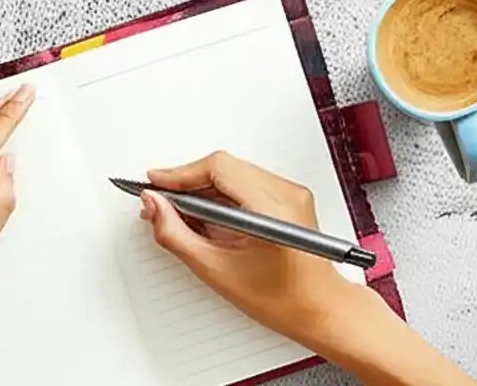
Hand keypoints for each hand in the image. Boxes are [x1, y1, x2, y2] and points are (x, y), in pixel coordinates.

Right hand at [138, 151, 354, 344]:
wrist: (322, 309)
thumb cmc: (284, 299)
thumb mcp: (217, 271)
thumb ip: (176, 234)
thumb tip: (154, 206)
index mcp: (272, 209)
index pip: (217, 169)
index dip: (179, 173)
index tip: (155, 183)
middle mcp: (286, 193)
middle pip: (223, 167)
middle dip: (187, 181)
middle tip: (162, 202)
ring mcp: (291, 192)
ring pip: (232, 171)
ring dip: (202, 188)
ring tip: (182, 213)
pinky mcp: (289, 196)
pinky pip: (245, 180)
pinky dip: (220, 193)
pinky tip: (207, 215)